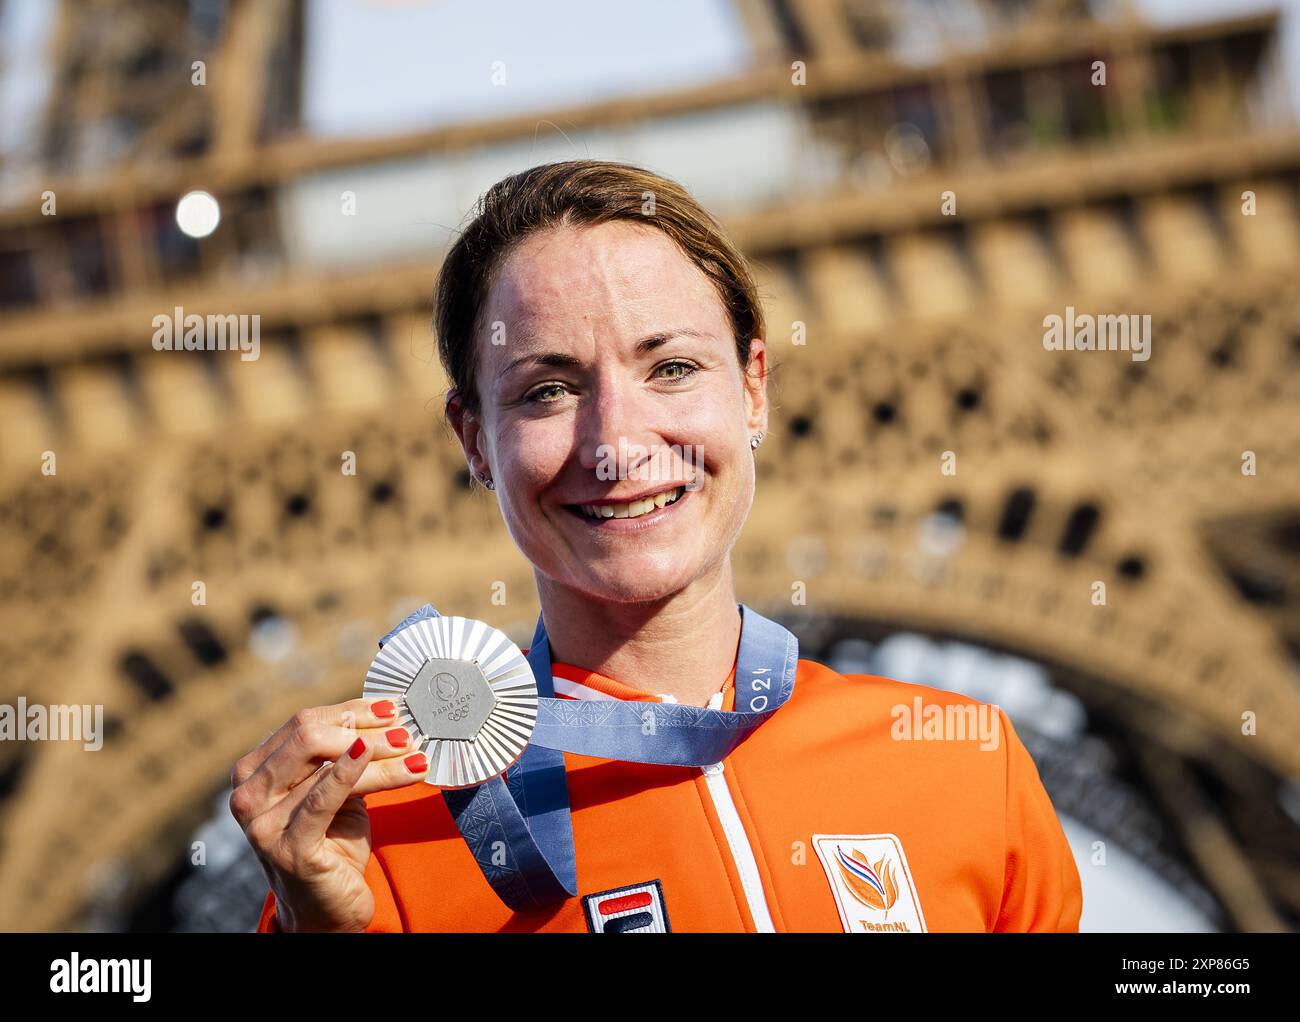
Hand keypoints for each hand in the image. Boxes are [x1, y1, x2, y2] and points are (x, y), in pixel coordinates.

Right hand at [230, 698, 427, 931]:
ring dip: (378, 754)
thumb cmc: (334, 843)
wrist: (328, 909)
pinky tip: (371, 756)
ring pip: (324, 764)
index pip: (303, 723)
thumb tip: (386, 714)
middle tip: (405, 731)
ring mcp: (263, 823)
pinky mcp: (288, 848)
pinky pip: (322, 799)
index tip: (390, 707)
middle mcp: (249, 794)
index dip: (350, 711)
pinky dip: (348, 771)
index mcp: (255, 772)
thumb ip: (345, 755)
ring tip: (413, 751)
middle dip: (363, 727)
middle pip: (309, 735)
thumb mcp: (338, 791)